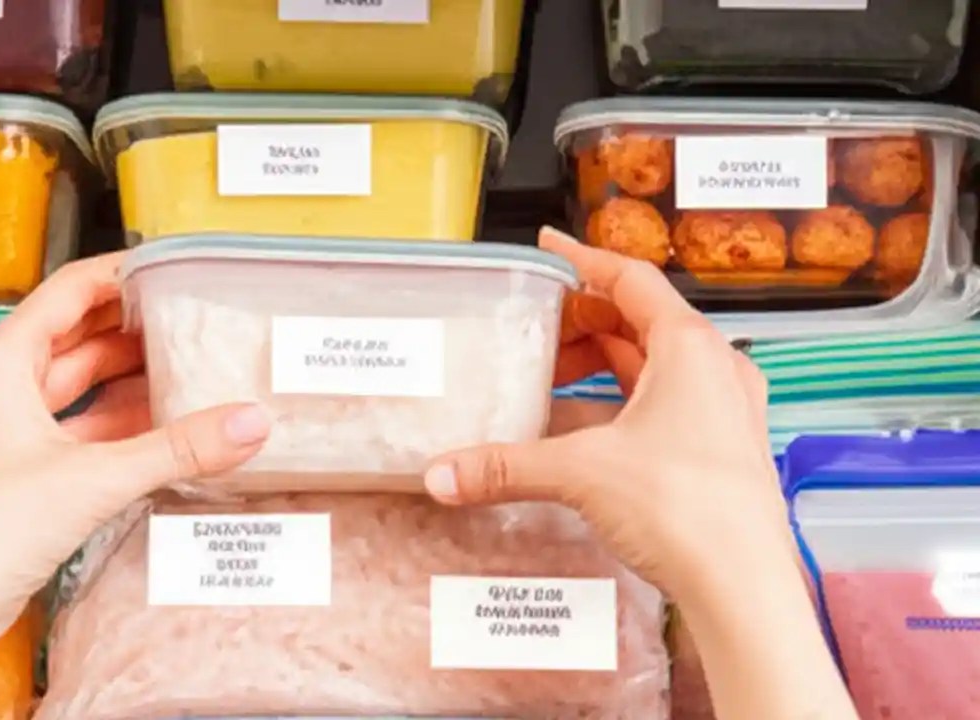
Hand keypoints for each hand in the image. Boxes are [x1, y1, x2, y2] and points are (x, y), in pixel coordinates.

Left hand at [0, 252, 271, 719]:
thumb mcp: (93, 479)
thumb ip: (177, 448)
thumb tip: (248, 424)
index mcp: (2, 360)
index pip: (71, 290)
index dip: (123, 273)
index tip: (172, 268)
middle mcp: (1, 384)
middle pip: (80, 334)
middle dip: (136, 327)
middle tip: (195, 319)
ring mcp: (9, 427)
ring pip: (82, 384)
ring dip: (132, 378)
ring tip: (191, 368)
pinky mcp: (22, 468)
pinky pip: (81, 427)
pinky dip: (121, 423)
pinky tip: (164, 428)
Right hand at [422, 227, 786, 603]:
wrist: (744, 587)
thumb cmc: (686, 510)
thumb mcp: (580, 473)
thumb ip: (504, 466)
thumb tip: (441, 473)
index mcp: (690, 348)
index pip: (631, 278)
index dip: (582, 260)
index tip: (547, 248)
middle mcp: (716, 368)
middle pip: (642, 320)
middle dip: (584, 321)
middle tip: (535, 331)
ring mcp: (726, 409)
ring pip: (657, 363)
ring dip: (605, 362)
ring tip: (554, 376)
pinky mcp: (724, 447)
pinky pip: (669, 401)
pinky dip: (625, 400)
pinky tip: (589, 425)